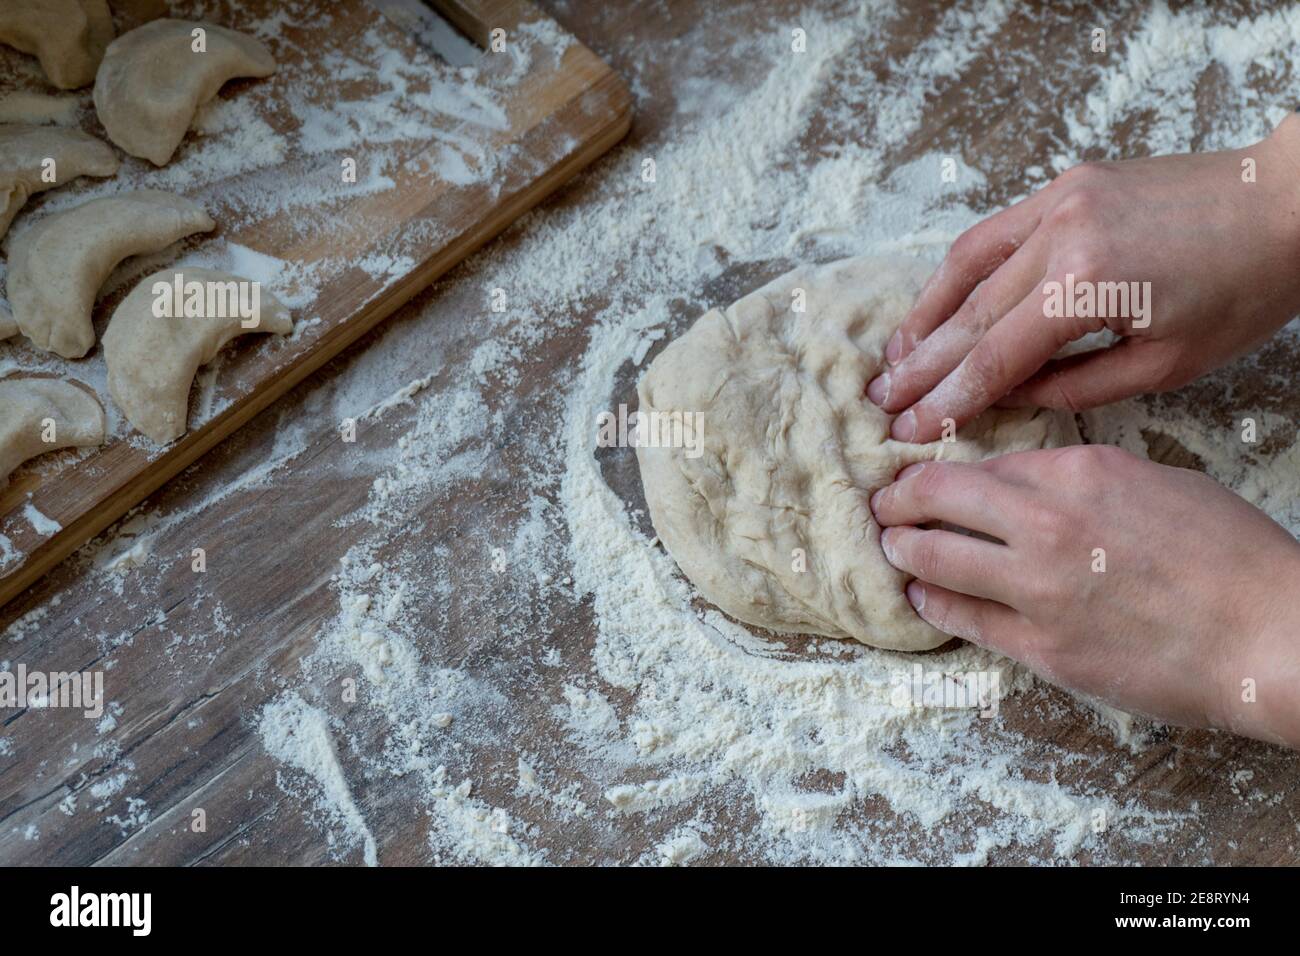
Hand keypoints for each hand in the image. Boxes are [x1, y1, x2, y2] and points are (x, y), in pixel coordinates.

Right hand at [868, 115, 1299, 442]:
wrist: (1284, 202)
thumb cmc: (1241, 290)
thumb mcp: (1165, 365)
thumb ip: (1072, 386)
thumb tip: (1004, 397)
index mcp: (1091, 287)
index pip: (996, 357)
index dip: (948, 399)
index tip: (910, 429)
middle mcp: (1062, 236)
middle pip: (969, 316)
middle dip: (922, 366)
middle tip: (881, 403)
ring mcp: (1058, 203)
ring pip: (966, 268)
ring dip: (925, 317)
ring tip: (893, 358)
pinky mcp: (1063, 186)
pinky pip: (991, 233)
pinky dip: (955, 272)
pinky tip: (935, 303)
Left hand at [869, 445, 1299, 746]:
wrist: (1266, 635)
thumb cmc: (1229, 557)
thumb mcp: (1157, 483)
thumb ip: (1085, 479)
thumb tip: (1032, 484)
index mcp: (1078, 472)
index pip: (981, 464)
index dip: (941, 469)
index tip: (921, 476)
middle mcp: (1045, 522)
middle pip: (936, 499)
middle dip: (898, 500)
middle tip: (882, 506)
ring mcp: (1036, 587)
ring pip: (933, 558)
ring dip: (902, 550)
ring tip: (891, 548)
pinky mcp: (1040, 646)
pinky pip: (962, 618)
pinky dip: (931, 604)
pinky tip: (920, 597)